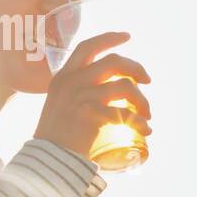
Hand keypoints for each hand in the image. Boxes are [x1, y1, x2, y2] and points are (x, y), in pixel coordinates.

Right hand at [34, 31, 152, 159]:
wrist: (49, 160)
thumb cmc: (58, 136)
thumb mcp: (61, 103)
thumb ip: (79, 90)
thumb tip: (112, 85)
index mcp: (63, 76)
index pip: (87, 47)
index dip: (109, 38)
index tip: (127, 36)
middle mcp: (71, 82)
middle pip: (113, 61)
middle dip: (136, 68)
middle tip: (147, 81)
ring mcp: (81, 97)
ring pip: (125, 86)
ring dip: (142, 100)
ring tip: (147, 114)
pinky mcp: (92, 116)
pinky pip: (126, 114)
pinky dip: (140, 122)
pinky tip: (145, 129)